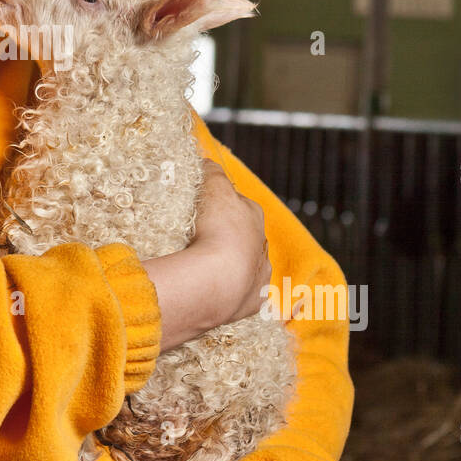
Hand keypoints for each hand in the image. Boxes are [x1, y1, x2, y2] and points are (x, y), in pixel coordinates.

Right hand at [187, 159, 270, 330]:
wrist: (218, 280)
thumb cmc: (216, 230)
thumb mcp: (213, 188)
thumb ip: (212, 172)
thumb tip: (209, 161)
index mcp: (253, 215)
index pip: (238, 204)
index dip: (219, 205)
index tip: (201, 210)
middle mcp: (261, 244)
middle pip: (244, 236)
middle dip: (227, 236)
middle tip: (199, 240)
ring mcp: (259, 274)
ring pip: (248, 265)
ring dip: (231, 266)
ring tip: (205, 269)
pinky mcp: (253, 300)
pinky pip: (247, 294)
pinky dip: (235, 293)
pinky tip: (219, 292)